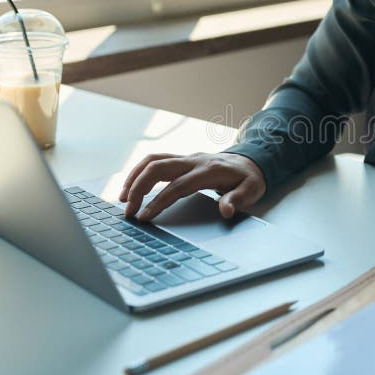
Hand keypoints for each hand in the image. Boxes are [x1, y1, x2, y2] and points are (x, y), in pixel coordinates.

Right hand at [119, 152, 265, 221]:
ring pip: (153, 160)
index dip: (159, 201)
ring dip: (135, 177)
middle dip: (138, 187)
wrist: (252, 160)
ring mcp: (187, 158)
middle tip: (127, 210)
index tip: (144, 217)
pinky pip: (156, 160)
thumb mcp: (252, 190)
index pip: (177, 186)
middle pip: (159, 168)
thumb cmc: (249, 179)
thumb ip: (238, 199)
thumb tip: (225, 211)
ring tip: (122, 198)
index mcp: (209, 170)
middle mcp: (194, 161)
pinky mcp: (182, 159)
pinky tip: (131, 186)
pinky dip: (140, 171)